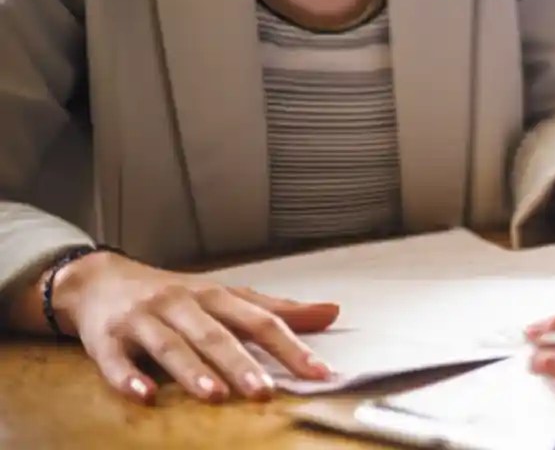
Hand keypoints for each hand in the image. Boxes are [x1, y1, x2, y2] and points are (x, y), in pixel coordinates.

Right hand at [50, 251, 338, 404]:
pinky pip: (115, 359)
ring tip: (214, 395)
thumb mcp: (226, 297)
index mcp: (216, 296)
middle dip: (241, 363)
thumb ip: (277, 311)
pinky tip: (144, 395)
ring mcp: (144, 320)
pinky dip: (128, 377)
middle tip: (265, 391)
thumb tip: (332, 312)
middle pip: (216, 335)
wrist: (100, 279)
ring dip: (192, 371)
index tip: (319, 373)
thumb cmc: (174, 295)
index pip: (261, 321)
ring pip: (170, 346)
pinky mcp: (106, 338)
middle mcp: (182, 304)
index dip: (291, 347)